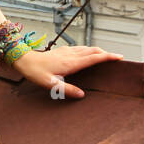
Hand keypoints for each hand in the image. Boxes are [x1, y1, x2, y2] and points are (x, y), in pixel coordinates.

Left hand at [9, 45, 123, 98]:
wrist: (25, 60)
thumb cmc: (36, 73)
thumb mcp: (51, 85)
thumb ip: (67, 90)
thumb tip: (82, 95)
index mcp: (71, 63)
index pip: (94, 58)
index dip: (107, 57)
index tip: (119, 57)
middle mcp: (71, 55)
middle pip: (93, 51)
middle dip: (106, 53)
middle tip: (117, 58)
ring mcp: (67, 51)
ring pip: (87, 48)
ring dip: (98, 51)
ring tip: (106, 56)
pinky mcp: (63, 51)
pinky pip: (80, 49)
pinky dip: (89, 50)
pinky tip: (88, 54)